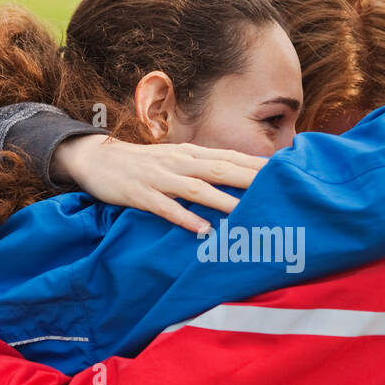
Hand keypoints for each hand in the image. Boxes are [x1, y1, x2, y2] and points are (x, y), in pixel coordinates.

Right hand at [52, 135, 267, 233]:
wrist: (97, 159)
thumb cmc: (144, 165)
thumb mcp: (176, 161)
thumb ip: (204, 168)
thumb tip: (237, 177)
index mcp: (190, 154)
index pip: (231, 158)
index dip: (257, 165)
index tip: (286, 173)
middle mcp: (179, 162)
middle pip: (220, 169)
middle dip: (249, 180)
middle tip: (278, 191)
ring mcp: (160, 178)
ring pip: (197, 189)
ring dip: (222, 201)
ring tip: (246, 213)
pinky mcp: (141, 194)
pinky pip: (166, 207)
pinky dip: (184, 218)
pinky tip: (202, 230)